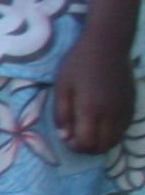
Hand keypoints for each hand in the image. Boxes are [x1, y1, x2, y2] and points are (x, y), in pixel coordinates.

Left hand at [59, 36, 133, 156]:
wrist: (107, 45)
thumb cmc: (79, 64)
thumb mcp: (62, 88)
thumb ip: (61, 114)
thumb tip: (65, 136)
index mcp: (91, 109)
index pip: (87, 143)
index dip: (76, 147)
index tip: (68, 138)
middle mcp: (112, 113)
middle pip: (103, 146)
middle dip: (88, 149)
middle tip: (77, 139)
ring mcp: (125, 110)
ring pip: (116, 140)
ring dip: (101, 143)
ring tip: (88, 132)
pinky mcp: (132, 105)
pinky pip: (124, 129)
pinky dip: (112, 133)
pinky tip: (101, 123)